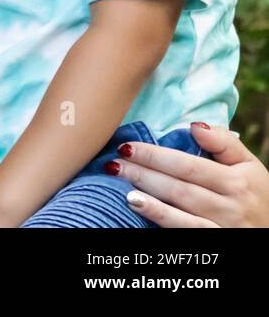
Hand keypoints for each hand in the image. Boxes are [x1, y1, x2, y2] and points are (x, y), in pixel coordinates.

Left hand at [112, 123, 268, 226]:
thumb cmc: (256, 195)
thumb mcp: (250, 166)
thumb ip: (224, 143)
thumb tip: (194, 125)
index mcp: (237, 181)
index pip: (188, 165)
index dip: (155, 155)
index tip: (126, 145)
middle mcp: (230, 205)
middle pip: (178, 186)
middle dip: (142, 171)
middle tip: (113, 161)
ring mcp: (222, 228)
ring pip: (179, 208)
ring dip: (145, 192)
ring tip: (118, 178)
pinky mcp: (215, 244)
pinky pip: (183, 230)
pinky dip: (159, 217)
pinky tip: (136, 205)